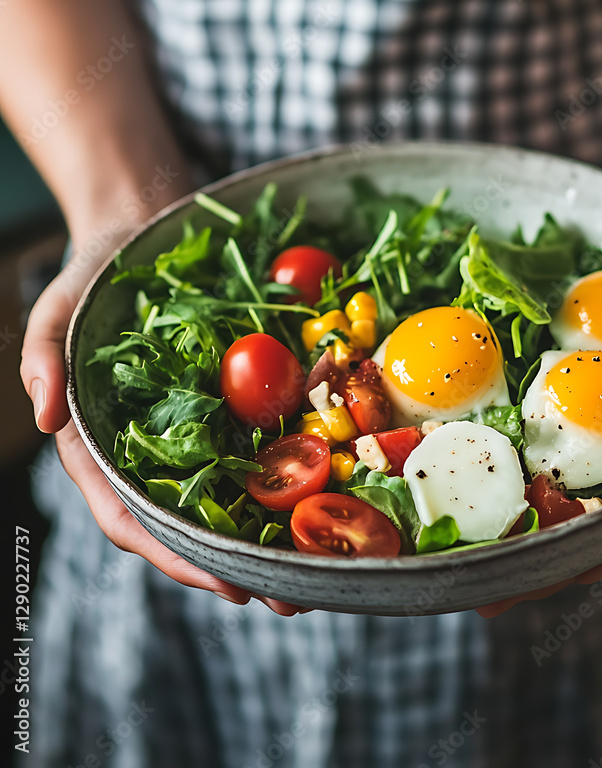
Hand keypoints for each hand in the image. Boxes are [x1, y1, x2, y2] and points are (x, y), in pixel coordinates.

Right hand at [20, 191, 307, 616]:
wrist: (144, 233)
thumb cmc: (95, 275)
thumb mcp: (57, 306)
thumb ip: (43, 356)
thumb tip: (39, 418)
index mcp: (102, 447)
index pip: (133, 518)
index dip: (177, 557)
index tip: (229, 584)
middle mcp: (152, 451)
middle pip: (192, 525)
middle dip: (242, 565)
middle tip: (294, 597)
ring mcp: (196, 431)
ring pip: (234, 498)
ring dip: (276, 537)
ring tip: (326, 570)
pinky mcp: (233, 405)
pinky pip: (264, 445)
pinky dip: (295, 476)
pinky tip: (333, 497)